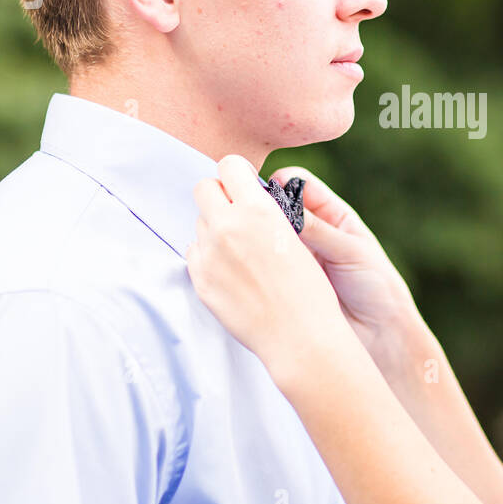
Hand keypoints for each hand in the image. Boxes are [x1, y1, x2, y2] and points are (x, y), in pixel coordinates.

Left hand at [187, 155, 352, 376]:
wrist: (300, 337)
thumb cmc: (308, 289)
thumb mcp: (293, 237)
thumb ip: (262, 213)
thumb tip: (246, 196)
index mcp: (257, 210)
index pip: (228, 166)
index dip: (236, 174)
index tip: (243, 185)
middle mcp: (228, 227)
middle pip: (203, 188)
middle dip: (218, 194)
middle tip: (235, 212)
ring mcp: (209, 255)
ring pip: (200, 223)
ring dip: (215, 229)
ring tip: (241, 252)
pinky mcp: (200, 280)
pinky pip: (194, 254)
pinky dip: (209, 257)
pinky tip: (232, 273)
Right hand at [265, 165, 429, 364]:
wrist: (379, 333)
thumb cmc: (375, 286)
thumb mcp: (351, 252)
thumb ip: (320, 231)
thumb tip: (284, 207)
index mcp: (331, 214)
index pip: (300, 185)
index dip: (281, 183)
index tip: (267, 190)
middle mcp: (310, 231)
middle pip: (277, 206)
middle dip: (261, 204)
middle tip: (249, 212)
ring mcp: (294, 255)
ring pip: (265, 234)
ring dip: (254, 233)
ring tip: (246, 237)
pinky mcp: (284, 279)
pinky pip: (262, 262)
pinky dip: (252, 259)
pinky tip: (246, 262)